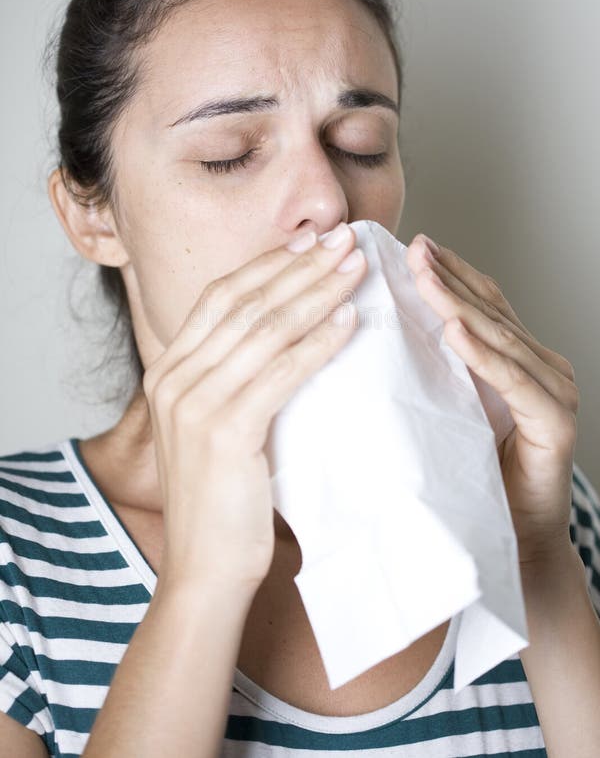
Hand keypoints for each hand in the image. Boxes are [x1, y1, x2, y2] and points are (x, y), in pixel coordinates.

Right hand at [142, 222, 366, 593]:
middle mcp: (174, 377)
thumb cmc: (222, 501)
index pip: (223, 297)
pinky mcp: (223, 432)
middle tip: (345, 239)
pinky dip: (317, 343)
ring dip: (317, 293)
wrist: (204, 570)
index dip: (269, 264)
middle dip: (301, 266)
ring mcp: (193, 403)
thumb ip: (236, 380)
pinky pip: (279, 374)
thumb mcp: (219, 426)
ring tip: (356, 269)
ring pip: (265, 330)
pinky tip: (348, 322)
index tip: (311, 241)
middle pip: (246, 303)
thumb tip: (288, 334)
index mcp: (170, 370)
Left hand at [405, 233, 578, 567]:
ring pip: (500, 337)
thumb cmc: (473, 478)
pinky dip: (482, 355)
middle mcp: (542, 367)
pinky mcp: (554, 424)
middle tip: (414, 247)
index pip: (482, 304)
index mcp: (518, 360)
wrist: (509, 541)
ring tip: (424, 275)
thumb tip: (381, 331)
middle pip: (491, 311)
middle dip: (449, 277)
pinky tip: (454, 330)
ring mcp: (553, 392)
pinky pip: (513, 381)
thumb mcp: (447, 410)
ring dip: (459, 303)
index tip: (412, 245)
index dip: (449, 273)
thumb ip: (436, 371)